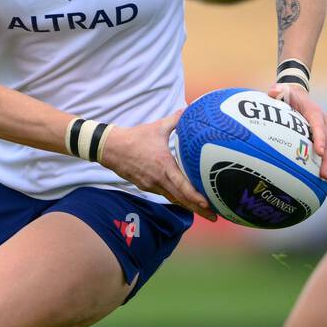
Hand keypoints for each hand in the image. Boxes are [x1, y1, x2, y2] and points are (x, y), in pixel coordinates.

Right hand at [100, 111, 217, 219]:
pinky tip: (186, 202)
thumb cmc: (135, 137)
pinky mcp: (146, 186)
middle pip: (181, 199)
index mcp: (163, 165)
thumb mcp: (157, 127)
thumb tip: (189, 109)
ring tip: (204, 213)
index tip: (208, 204)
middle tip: (214, 217)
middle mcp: (158, 179)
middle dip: (199, 209)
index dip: (196, 197)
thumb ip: (175, 120)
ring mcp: (151, 185)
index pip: (182, 186)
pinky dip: (177, 200)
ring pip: (174, 199)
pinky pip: (165, 195)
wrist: (111, 148)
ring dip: (189, 207)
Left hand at [269, 83, 326, 183]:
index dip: (320, 139)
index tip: (319, 152)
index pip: (318, 126)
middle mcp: (324, 122)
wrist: (298, 94)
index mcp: (314, 112)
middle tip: (324, 175)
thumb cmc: (288, 95)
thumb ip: (277, 91)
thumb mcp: (282, 90)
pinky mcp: (326, 138)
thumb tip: (272, 91)